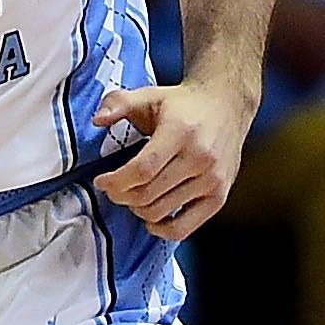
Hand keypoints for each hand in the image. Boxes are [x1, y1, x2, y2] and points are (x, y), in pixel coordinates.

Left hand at [92, 76, 257, 239]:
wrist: (227, 105)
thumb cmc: (184, 105)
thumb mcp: (148, 95)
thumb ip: (118, 103)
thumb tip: (98, 120)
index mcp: (181, 131)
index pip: (142, 170)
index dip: (115, 181)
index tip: (102, 181)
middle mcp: (200, 157)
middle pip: (147, 194)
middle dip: (121, 195)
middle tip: (114, 188)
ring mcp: (212, 179)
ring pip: (160, 212)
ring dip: (137, 209)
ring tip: (133, 194)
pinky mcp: (219, 196)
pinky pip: (183, 229)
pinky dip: (161, 229)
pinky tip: (152, 216)